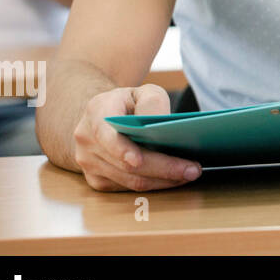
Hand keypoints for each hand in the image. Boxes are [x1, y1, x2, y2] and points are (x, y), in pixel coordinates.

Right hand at [72, 84, 200, 190]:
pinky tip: (173, 179)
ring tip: (189, 174)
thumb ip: (152, 103)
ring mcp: (88, 162)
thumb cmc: (129, 103)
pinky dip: (153, 185)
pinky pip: (127, 188)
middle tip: (192, 169)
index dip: (122, 149)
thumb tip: (158, 123)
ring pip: (128, 180)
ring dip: (162, 181)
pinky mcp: (97, 179)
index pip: (106, 134)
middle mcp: (87, 139)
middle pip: (125, 164)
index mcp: (97, 112)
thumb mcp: (143, 92)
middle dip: (162, 168)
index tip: (138, 160)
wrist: (103, 116)